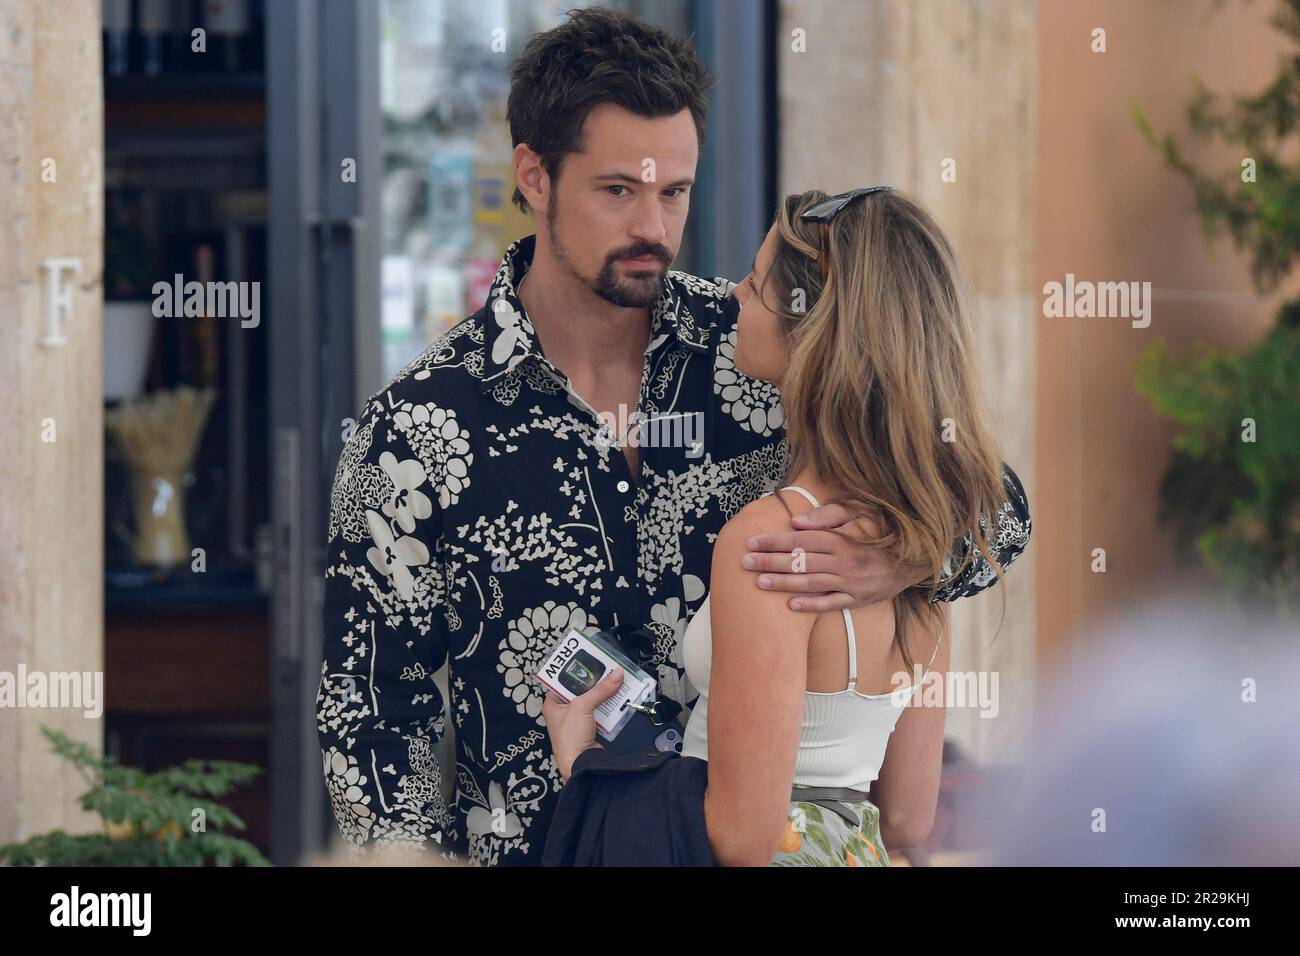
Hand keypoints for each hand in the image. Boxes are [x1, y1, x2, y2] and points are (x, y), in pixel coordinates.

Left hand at [541, 668, 623, 780]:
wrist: (582, 766)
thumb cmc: (570, 737)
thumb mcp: (582, 706)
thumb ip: (600, 689)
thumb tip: (617, 674)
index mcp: (552, 705)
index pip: (561, 681)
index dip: (574, 671)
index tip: (589, 660)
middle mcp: (564, 712)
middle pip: (581, 691)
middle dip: (594, 682)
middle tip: (607, 668)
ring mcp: (578, 722)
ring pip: (593, 701)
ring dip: (604, 693)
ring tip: (617, 679)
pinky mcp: (591, 730)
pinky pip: (602, 713)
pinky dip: (610, 706)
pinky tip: (620, 696)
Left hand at [742, 502, 929, 611]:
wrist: (916, 558)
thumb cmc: (883, 531)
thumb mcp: (860, 513)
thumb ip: (828, 516)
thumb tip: (797, 522)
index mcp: (842, 539)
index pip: (801, 540)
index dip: (774, 541)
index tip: (752, 542)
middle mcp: (844, 562)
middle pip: (801, 562)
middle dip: (770, 562)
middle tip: (745, 562)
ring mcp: (851, 583)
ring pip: (811, 584)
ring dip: (783, 584)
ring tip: (759, 582)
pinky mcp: (858, 599)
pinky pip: (831, 604)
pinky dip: (811, 605)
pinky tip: (790, 605)